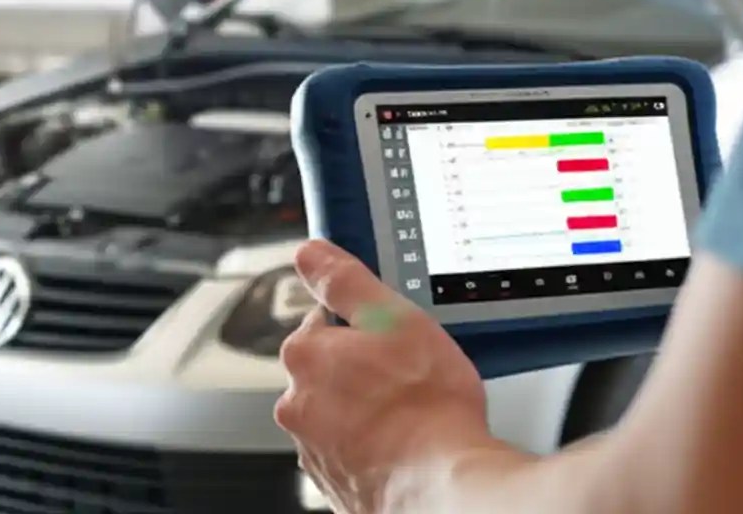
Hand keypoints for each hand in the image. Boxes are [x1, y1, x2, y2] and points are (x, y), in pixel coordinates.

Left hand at [275, 240, 506, 513]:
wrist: (444, 490)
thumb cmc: (427, 407)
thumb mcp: (394, 318)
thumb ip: (345, 281)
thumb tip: (310, 254)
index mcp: (306, 354)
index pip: (323, 319)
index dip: (362, 323)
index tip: (389, 334)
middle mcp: (298, 403)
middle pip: (328, 368)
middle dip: (361, 368)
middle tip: (408, 374)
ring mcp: (314, 448)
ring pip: (338, 412)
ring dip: (365, 409)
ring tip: (411, 412)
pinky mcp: (334, 483)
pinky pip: (351, 451)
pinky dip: (372, 446)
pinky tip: (405, 444)